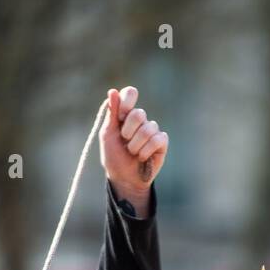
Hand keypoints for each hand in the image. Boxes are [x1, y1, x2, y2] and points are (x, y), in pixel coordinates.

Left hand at [100, 86, 167, 213]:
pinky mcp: (162, 142)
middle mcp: (140, 120)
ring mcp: (152, 130)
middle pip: (138, 113)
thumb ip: (111, 113)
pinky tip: (142, 157)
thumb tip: (113, 91)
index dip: (127, 102)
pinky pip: (157, 139)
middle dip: (128, 131)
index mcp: (125, 114)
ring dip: (136, 145)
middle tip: (125, 141)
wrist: (124, 178)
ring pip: (148, 128)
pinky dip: (146, 150)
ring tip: (132, 153)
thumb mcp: (108, 134)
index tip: (121, 117)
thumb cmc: (114, 157)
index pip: (130, 94)